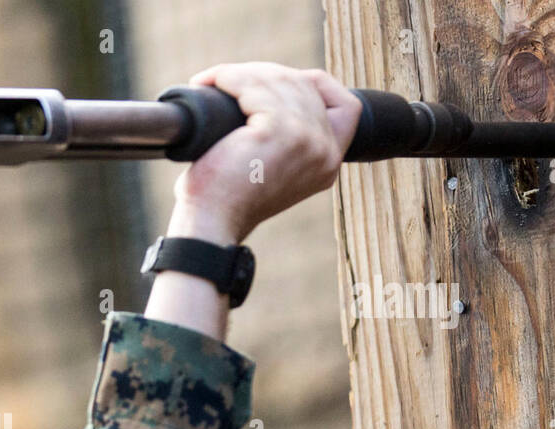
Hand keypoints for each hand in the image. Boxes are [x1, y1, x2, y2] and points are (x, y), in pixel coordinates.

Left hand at [167, 63, 361, 243]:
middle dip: (264, 75)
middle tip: (227, 81)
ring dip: (242, 74)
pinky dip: (229, 78)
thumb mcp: (270, 168)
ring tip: (213, 81)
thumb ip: (284, 141)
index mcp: (328, 162)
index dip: (314, 84)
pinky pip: (254, 87)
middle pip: (305, 85)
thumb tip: (262, 99)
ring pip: (279, 81)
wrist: (209, 228)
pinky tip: (209, 82)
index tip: (276, 82)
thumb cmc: (226, 202)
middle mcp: (326, 151)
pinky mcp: (278, 132)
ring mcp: (306, 140)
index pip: (345, 106)